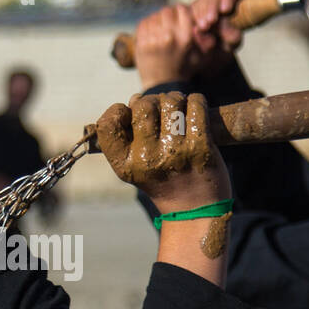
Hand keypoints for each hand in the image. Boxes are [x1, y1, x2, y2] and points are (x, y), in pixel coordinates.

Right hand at [94, 91, 228, 212]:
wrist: (195, 210)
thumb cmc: (163, 181)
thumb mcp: (134, 168)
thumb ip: (127, 138)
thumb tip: (135, 99)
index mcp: (125, 165)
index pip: (108, 124)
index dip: (118, 111)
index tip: (129, 114)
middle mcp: (148, 159)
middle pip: (144, 106)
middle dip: (153, 101)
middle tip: (161, 110)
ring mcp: (175, 152)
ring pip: (171, 101)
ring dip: (176, 99)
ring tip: (179, 111)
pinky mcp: (201, 147)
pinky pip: (196, 105)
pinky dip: (196, 101)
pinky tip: (194, 109)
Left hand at [133, 4, 203, 87]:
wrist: (162, 85)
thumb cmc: (184, 70)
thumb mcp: (201, 57)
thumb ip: (207, 41)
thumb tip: (205, 26)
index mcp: (185, 38)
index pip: (182, 9)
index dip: (181, 10)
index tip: (180, 16)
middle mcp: (169, 36)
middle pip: (167, 10)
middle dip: (168, 14)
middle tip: (169, 22)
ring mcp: (153, 39)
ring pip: (154, 16)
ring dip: (157, 20)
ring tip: (160, 29)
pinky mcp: (141, 43)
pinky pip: (144, 23)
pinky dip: (148, 25)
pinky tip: (152, 32)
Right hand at [188, 0, 244, 78]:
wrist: (206, 54)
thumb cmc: (224, 45)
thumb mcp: (232, 44)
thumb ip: (233, 36)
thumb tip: (224, 28)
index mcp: (235, 1)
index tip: (225, 9)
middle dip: (212, 6)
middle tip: (211, 21)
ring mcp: (205, 1)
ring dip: (203, 12)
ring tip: (203, 27)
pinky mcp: (192, 8)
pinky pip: (191, 6)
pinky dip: (193, 16)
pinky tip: (196, 27)